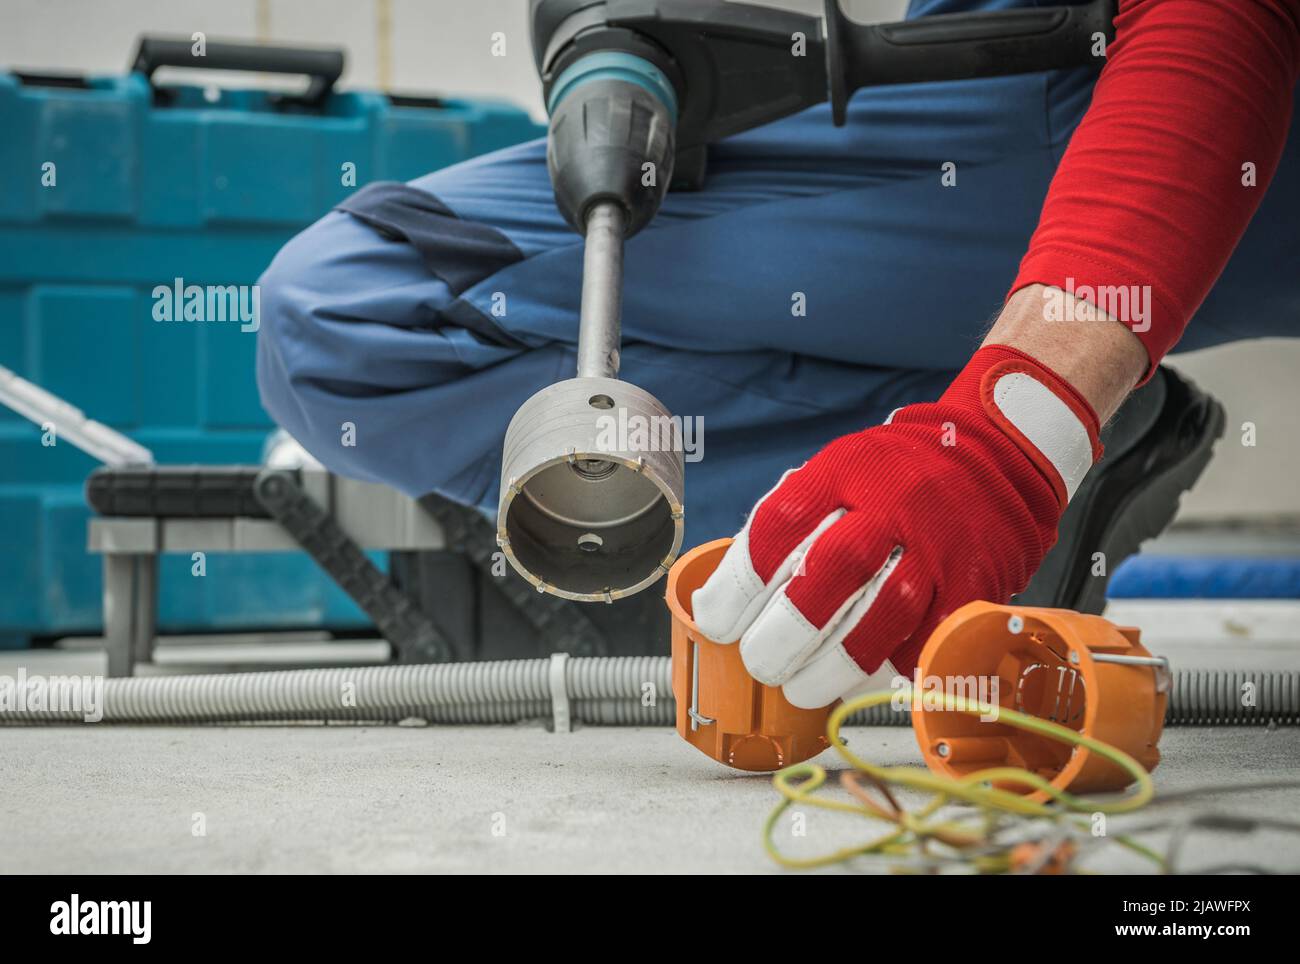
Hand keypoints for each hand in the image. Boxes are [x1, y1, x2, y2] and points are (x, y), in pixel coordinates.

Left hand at [691, 345, 1101, 707]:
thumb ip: (792, 525)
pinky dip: (895, 667)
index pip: (780, 524)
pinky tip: (863, 686)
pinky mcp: (976, 579)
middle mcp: (892, 501)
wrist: (994, 456)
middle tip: (759, 662)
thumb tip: (726, 599)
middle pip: (833, 569)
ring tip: (801, 688)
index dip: (740, 581)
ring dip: (836, 663)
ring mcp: (938, 542)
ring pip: (887, 610)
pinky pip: (932, 634)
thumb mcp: (837, 472)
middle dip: (787, 629)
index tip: (717, 620)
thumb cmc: (894, 477)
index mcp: (845, 469)